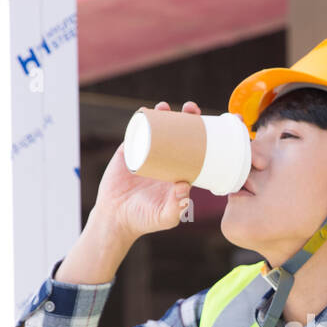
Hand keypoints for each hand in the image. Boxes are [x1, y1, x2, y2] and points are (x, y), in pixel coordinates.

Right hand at [92, 100, 201, 240]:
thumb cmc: (145, 219)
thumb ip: (176, 207)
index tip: (210, 122)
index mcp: (181, 170)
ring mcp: (147, 153)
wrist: (116, 219)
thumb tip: (184, 186)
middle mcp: (167, 159)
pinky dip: (141, 119)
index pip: (199, 148)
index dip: (206, 134)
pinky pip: (136, 132)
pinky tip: (145, 110)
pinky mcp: (129, 152)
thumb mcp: (165, 217)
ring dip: (164, 113)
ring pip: (159, 128)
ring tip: (165, 107)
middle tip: (191, 108)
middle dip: (188, 117)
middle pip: (181, 132)